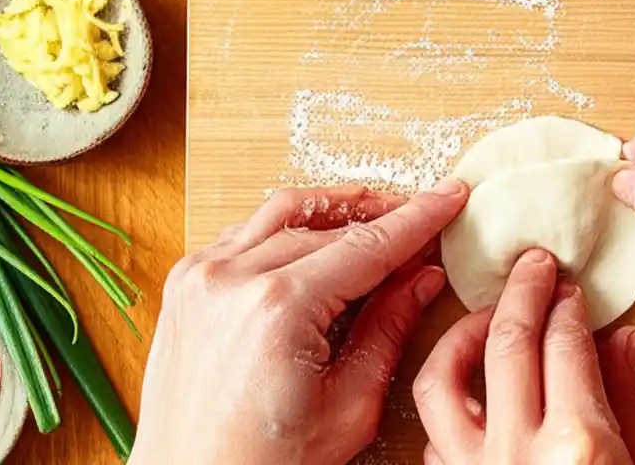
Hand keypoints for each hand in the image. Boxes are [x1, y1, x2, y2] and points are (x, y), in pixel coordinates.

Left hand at [131, 181, 468, 464]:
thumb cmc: (263, 464)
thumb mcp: (348, 408)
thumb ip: (387, 331)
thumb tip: (421, 279)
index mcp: (277, 309)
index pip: (368, 246)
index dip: (417, 219)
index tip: (449, 196)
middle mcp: (232, 279)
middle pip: (328, 228)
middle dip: (382, 223)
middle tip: (422, 230)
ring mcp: (200, 276)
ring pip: (281, 215)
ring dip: (333, 214)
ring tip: (374, 222)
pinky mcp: (184, 282)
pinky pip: (243, 234)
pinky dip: (284, 230)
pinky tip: (314, 244)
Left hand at [414, 249, 634, 464]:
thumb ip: (630, 404)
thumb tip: (619, 341)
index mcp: (577, 444)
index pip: (565, 342)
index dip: (569, 305)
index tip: (572, 288)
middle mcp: (517, 453)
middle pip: (507, 343)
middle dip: (523, 292)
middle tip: (534, 266)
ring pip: (441, 381)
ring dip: (460, 337)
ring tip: (486, 321)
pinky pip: (431, 434)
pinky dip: (449, 401)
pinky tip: (471, 388)